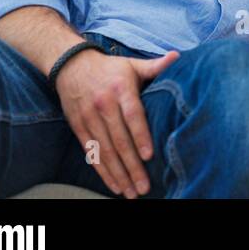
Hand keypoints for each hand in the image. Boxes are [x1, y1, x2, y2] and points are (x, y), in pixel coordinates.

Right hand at [55, 48, 178, 197]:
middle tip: (144, 187)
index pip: (132, 115)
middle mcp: (104, 105)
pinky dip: (102, 170)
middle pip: (119, 140)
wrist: (70, 64)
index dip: (140, 136)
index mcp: (121, 89)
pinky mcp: (79, 127)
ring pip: (105, 151)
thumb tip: (178, 57)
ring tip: (131, 192)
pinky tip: (114, 185)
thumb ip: (155, 66)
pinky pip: (91, 153)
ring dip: (118, 174)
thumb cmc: (110, 68)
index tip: (149, 155)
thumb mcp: (132, 64)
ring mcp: (89, 118)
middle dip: (132, 166)